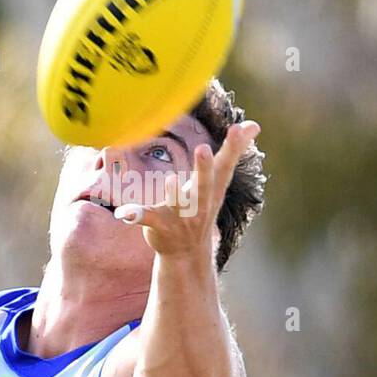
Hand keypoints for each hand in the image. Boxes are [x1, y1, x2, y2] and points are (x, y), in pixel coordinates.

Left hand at [114, 120, 259, 261]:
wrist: (187, 252)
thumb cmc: (203, 205)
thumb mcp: (220, 181)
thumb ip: (234, 151)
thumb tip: (254, 124)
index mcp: (213, 188)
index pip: (226, 164)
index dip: (234, 146)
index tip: (241, 127)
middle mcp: (200, 202)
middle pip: (204, 185)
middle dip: (204, 168)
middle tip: (203, 148)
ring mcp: (180, 216)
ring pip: (177, 203)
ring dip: (174, 193)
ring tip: (170, 179)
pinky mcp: (160, 226)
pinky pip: (146, 218)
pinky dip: (134, 215)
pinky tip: (122, 212)